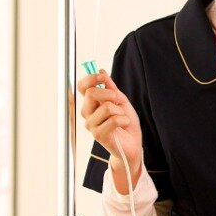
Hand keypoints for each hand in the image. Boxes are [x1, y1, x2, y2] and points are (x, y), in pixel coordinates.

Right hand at [77, 69, 142, 189]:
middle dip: (109, 93)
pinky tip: (124, 124)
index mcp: (91, 103)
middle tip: (118, 101)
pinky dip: (124, 120)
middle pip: (91, 93)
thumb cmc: (125, 122)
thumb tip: (101, 71)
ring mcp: (92, 125)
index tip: (102, 77)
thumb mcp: (121, 100)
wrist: (132, 143)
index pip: (82, 87)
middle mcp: (88, 114)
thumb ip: (111, 87)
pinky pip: (113, 120)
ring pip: (106, 107)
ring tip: (122, 117)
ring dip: (120, 110)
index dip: (91, 78)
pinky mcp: (99, 136)